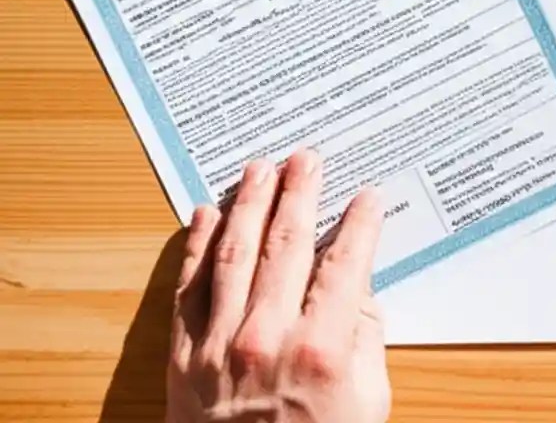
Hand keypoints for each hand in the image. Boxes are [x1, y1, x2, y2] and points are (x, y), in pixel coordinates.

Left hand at [167, 149, 389, 422]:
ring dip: (247, 204)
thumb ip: (364, 340)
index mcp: (322, 349)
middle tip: (306, 158)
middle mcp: (268, 337)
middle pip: (286, 245)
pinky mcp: (185, 358)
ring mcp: (220, 344)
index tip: (366, 198)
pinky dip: (195, 247)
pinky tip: (204, 215)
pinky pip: (188, 288)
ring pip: (233, 254)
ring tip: (258, 168)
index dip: (359, 225)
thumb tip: (355, 290)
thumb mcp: (368, 404)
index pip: (345, 264)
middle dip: (299, 193)